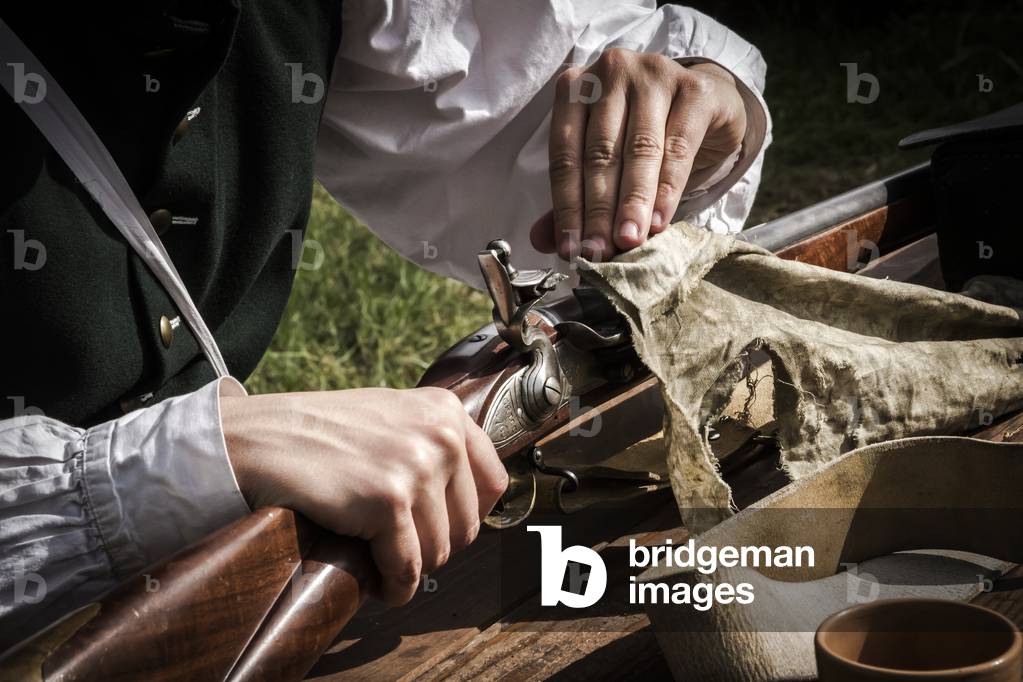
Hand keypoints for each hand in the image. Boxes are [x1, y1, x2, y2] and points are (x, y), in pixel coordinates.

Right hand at [221, 387, 507, 606]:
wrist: (261, 437)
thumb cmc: (321, 432)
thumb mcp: (394, 418)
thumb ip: (434, 445)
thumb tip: (468, 501)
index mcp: (446, 411)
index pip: (492, 484)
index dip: (467, 517)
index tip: (442, 530)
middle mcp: (441, 435)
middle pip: (467, 525)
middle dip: (433, 546)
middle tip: (399, 550)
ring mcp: (417, 466)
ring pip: (438, 551)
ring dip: (410, 568)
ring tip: (384, 562)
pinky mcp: (388, 500)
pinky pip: (407, 567)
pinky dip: (395, 586)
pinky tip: (379, 583)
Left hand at [530, 50, 745, 260]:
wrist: (707, 103)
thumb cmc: (648, 132)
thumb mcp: (607, 162)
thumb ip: (575, 196)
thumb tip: (541, 240)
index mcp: (576, 87)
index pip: (564, 155)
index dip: (566, 207)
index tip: (570, 249)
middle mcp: (611, 72)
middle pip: (600, 153)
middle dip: (598, 210)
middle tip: (599, 252)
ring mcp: (654, 74)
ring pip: (639, 150)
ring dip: (632, 203)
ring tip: (628, 241)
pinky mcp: (695, 89)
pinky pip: (678, 147)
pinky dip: (668, 189)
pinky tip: (660, 222)